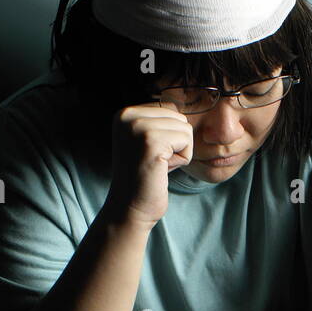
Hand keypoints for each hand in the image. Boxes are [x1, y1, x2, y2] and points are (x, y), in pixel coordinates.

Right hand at [104, 99, 194, 229]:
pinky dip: (182, 159)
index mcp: (124, 113)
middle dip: (176, 143)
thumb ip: (160, 122)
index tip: (150, 155)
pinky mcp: (151, 142)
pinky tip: (162, 170)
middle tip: (155, 163)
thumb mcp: (148, 141)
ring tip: (158, 166)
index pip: (169, 109)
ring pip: (185, 128)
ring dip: (179, 151)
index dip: (169, 137)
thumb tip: (187, 102)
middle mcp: (127, 115)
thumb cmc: (145, 177)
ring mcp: (138, 128)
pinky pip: (187, 141)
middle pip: (178, 116)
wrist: (130, 208)